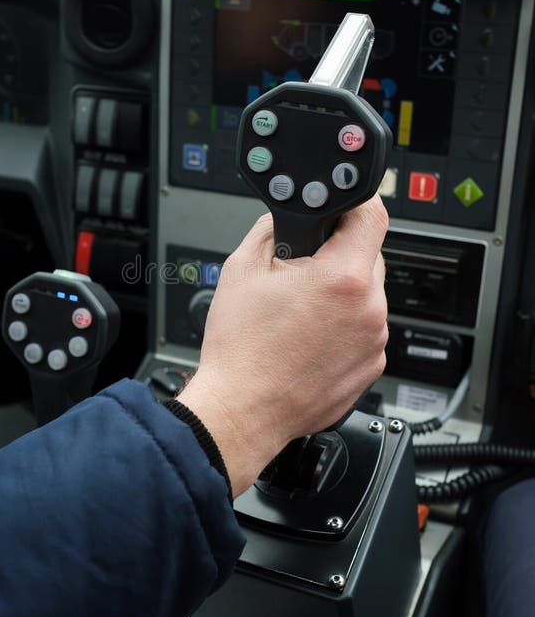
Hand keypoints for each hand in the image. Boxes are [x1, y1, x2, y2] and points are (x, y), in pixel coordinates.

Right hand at [178, 195, 388, 496]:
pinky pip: (364, 329)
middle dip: (337, 256)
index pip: (372, 216)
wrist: (243, 410)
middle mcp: (369, 309)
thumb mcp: (242, 268)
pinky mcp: (372, 366)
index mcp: (343, 278)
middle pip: (368, 256)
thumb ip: (271, 227)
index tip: (341, 211)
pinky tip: (309, 338)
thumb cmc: (242, 350)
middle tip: (301, 274)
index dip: (353, 205)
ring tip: (300, 314)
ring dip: (341, 294)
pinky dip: (343, 327)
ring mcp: (374, 341)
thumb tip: (286, 216)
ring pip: (366, 295)